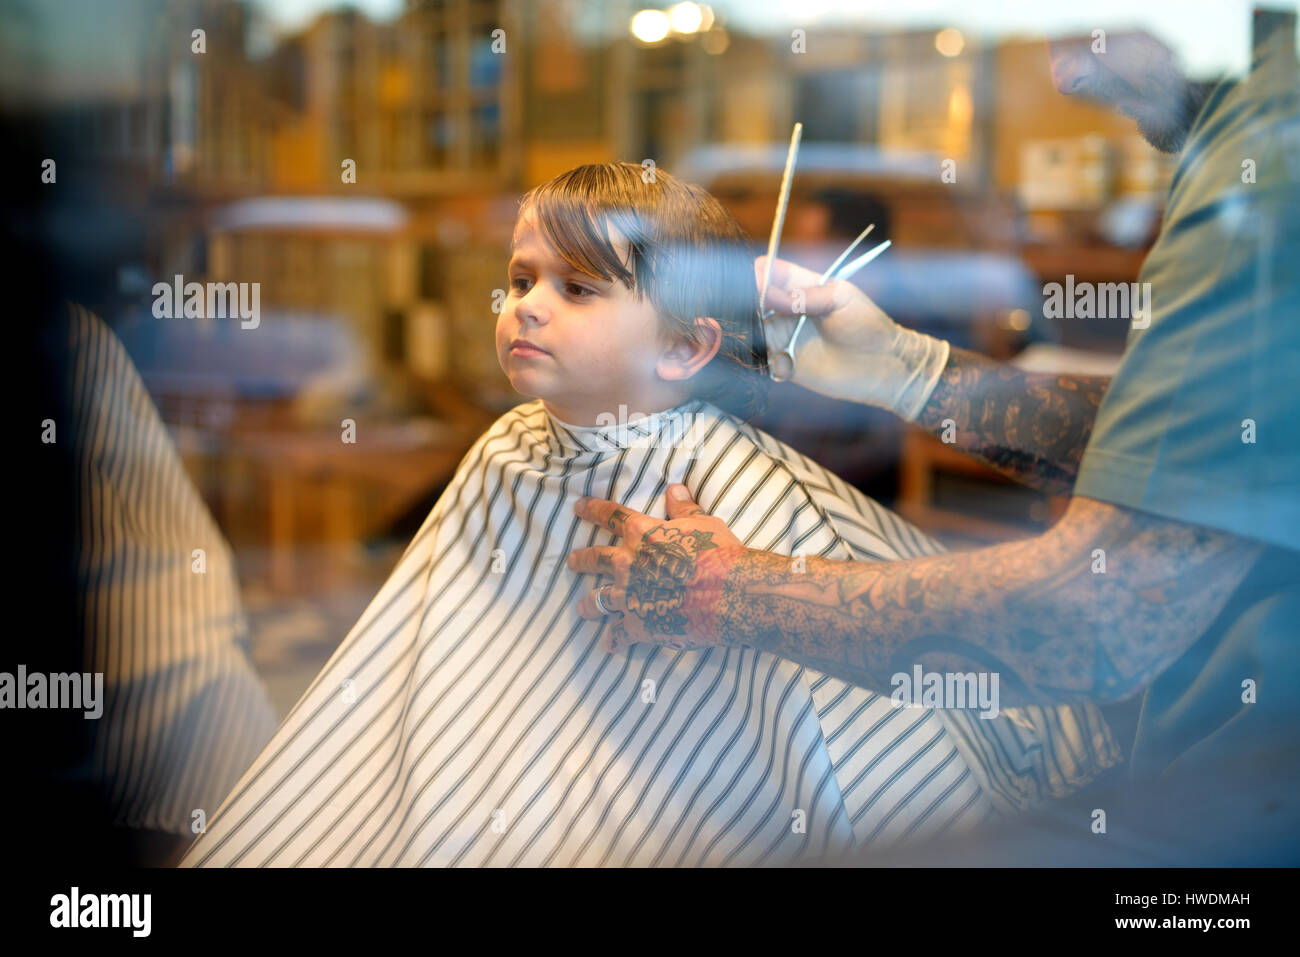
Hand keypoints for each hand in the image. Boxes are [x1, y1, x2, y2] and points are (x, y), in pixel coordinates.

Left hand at [568, 484, 746, 652]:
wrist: (728, 593)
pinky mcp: (639, 625)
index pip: (611, 516)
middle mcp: (628, 564)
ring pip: (598, 600)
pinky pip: (619, 634)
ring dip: (588, 604)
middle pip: (596, 559)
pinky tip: (610, 645)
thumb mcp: (703, 523)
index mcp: (642, 535)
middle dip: (581, 560)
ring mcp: (630, 596)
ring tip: (581, 608)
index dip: (593, 509)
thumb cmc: (718, 553)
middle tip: (572, 561)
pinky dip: (614, 640)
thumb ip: (684, 508)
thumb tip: (675, 489)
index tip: (578, 507)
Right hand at [756, 254, 949, 420]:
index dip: (757, 273)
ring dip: (744, 327)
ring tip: (753, 328)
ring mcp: (782, 335)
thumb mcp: (841, 299)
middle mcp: (786, 309)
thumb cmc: (868, 326)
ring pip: (749, 326)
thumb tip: (766, 293)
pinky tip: (757, 349)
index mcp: (801, 285)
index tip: (754, 281)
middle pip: (751, 298)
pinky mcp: (780, 363)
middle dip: (743, 300)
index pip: (768, 271)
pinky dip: (750, 352)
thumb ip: (804, 296)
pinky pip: (756, 355)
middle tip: (750, 308)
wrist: (883, 367)